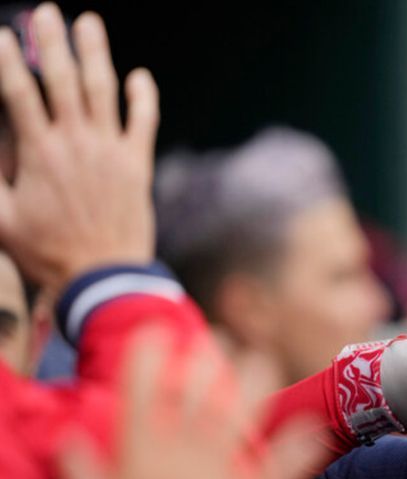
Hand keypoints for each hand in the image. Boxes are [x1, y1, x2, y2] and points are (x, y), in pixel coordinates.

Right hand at [0, 4, 158, 295]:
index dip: (7, 60)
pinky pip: (144, 122)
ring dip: (96, 53)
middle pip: (62, 80)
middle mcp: (76, 143)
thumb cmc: (47, 252)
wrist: (103, 275)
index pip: (18, 93)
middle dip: (51, 42)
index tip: (1, 34)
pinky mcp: (138, 165)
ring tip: (89, 23)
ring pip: (104, 90)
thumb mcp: (0, 218)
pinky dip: (143, 97)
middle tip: (46, 12)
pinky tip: (139, 76)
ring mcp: (111, 151)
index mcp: (38, 152)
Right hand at [58, 331, 323, 478]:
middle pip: (198, 397)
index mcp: (138, 459)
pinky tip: (316, 427)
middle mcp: (179, 460)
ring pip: (239, 420)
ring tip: (264, 360)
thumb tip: (69, 441)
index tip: (157, 332)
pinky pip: (280, 472)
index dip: (148, 359)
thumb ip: (81, 476)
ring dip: (254, 386)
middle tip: (220, 338)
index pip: (140, 394)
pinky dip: (299, 449)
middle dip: (209, 362)